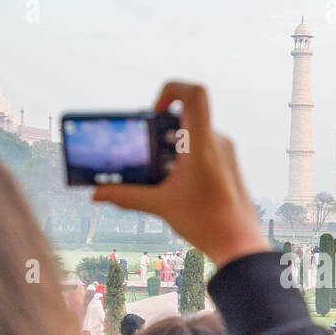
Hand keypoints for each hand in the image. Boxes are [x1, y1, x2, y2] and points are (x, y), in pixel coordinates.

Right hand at [92, 82, 269, 268]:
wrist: (239, 244)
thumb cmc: (206, 223)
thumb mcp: (160, 206)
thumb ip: (126, 196)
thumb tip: (96, 194)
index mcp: (202, 143)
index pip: (194, 93)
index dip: (170, 90)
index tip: (153, 111)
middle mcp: (217, 141)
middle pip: (185, 116)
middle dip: (159, 128)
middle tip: (142, 148)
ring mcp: (225, 153)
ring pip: (193, 135)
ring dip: (169, 146)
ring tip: (155, 171)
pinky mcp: (228, 166)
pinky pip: (203, 149)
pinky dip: (183, 158)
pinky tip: (172, 183)